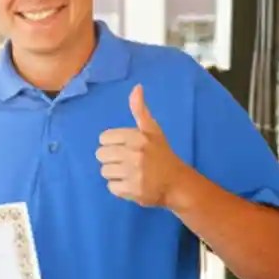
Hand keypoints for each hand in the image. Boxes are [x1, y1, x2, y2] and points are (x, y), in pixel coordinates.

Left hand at [96, 84, 189, 207]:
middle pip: (101, 154)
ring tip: (129, 172)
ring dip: (114, 173)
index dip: (111, 143)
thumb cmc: (162, 154)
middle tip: (125, 161)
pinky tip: (130, 183)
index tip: (124, 147)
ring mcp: (132, 174)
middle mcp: (134, 154)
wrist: (177, 183)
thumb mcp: (152, 130)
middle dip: (111, 158)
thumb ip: (140, 110)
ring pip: (104, 171)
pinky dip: (119, 187)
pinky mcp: (131, 191)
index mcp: (137, 137)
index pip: (104, 138)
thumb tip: (136, 87)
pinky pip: (110, 187)